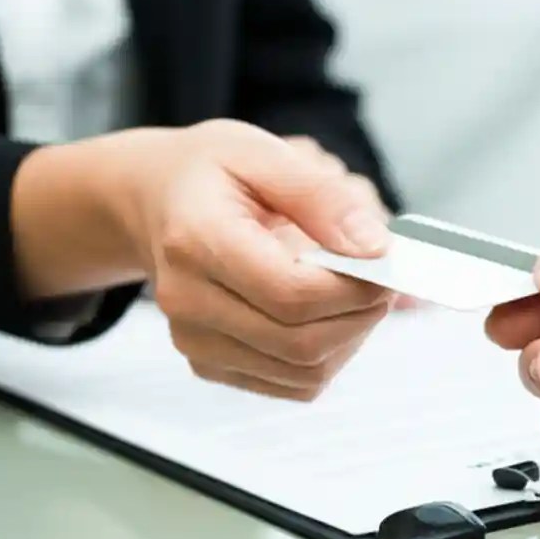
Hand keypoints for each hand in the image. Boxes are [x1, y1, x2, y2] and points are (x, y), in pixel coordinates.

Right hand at [114, 121, 393, 400]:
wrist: (153, 199)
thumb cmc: (210, 173)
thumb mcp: (263, 153)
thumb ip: (321, 197)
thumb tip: (373, 248)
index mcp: (196, 240)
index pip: (290, 294)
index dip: (353, 288)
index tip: (386, 264)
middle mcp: (187, 300)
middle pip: (299, 342)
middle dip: (360, 316)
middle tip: (383, 281)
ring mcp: (194, 340)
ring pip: (302, 372)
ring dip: (349, 339)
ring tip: (355, 294)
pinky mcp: (209, 364)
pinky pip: (291, 384)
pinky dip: (326, 357)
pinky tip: (327, 316)